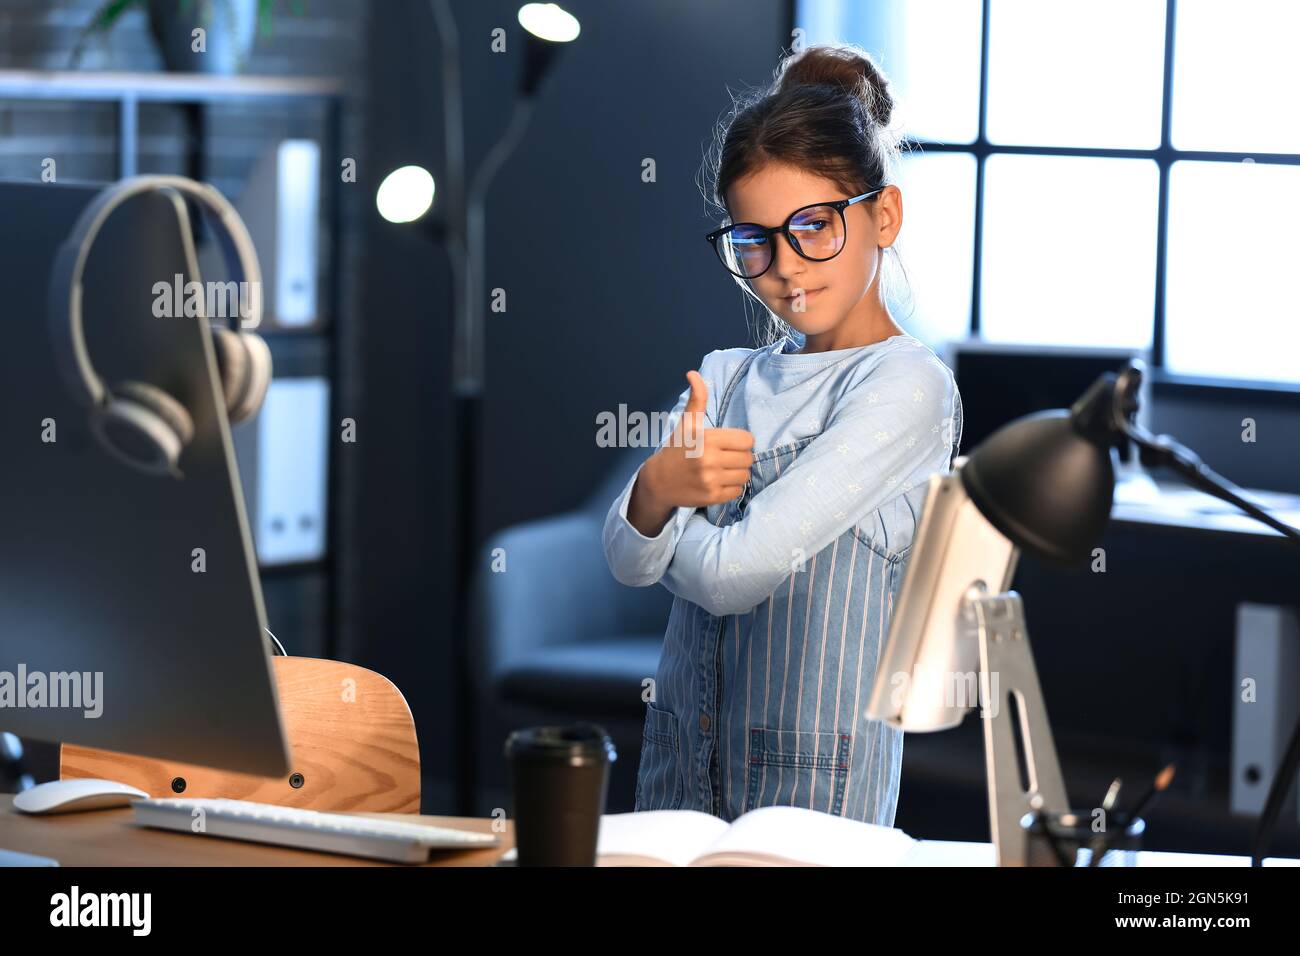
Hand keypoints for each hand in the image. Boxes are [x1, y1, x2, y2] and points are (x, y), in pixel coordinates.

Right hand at [627, 370, 754, 536]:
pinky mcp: (712, 497)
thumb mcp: (687, 423)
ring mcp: (710, 480)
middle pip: (748, 458)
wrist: (658, 481)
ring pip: (744, 475)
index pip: (747, 440)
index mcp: (707, 438)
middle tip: (725, 458)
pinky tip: (718, 482)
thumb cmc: (677, 449)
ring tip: (722, 470)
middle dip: (739, 458)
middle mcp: (709, 459)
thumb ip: (697, 399)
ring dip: (737, 473)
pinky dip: (732, 488)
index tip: (728, 445)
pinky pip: (737, 491)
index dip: (740, 442)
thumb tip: (693, 373)